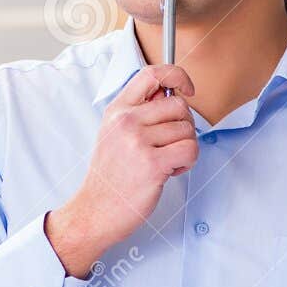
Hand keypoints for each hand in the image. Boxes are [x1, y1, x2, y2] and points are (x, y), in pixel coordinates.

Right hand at [45, 65, 197, 277]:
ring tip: (164, 161)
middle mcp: (126, 121)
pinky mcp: (152, 164)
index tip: (187, 89)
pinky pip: (190, 150)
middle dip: (183, 127)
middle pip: (179, 105)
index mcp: (117, 110)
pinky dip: (187, 162)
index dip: (177, 76)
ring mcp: (137, 142)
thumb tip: (171, 93)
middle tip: (168, 145)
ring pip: (187, 130)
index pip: (152, 74)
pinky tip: (170, 171)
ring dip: (184, 148)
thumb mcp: (114, 134)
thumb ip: (140, 112)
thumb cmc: (110, 176)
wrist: (95, 211)